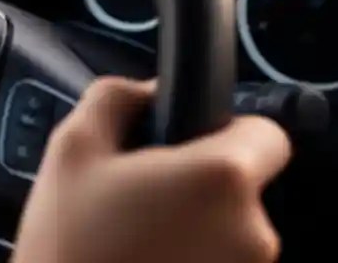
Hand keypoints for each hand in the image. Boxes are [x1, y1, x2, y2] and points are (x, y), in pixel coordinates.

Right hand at [12, 77, 290, 262]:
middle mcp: (253, 233)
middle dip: (201, 188)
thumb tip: (148, 91)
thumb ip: (117, 97)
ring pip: (231, 233)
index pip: (268, 134)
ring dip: (196, 230)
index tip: (189, 147)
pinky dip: (191, 261)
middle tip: (143, 199)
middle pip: (244, 189)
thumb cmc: (68, 245)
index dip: (229, 131)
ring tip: (137, 239)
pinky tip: (146, 262)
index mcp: (221, 178)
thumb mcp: (72, 147)